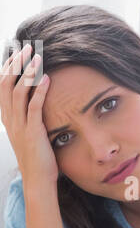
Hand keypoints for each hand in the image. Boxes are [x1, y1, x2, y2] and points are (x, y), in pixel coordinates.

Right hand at [0, 42, 57, 186]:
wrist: (38, 180)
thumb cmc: (37, 156)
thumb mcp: (28, 132)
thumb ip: (28, 115)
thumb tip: (35, 99)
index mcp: (8, 117)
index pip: (2, 86)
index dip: (8, 67)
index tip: (16, 52)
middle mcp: (10, 119)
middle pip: (6, 84)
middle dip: (16, 63)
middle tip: (27, 47)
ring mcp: (20, 125)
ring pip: (18, 92)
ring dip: (28, 72)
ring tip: (38, 57)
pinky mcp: (33, 132)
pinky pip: (34, 107)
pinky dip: (40, 90)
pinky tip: (47, 78)